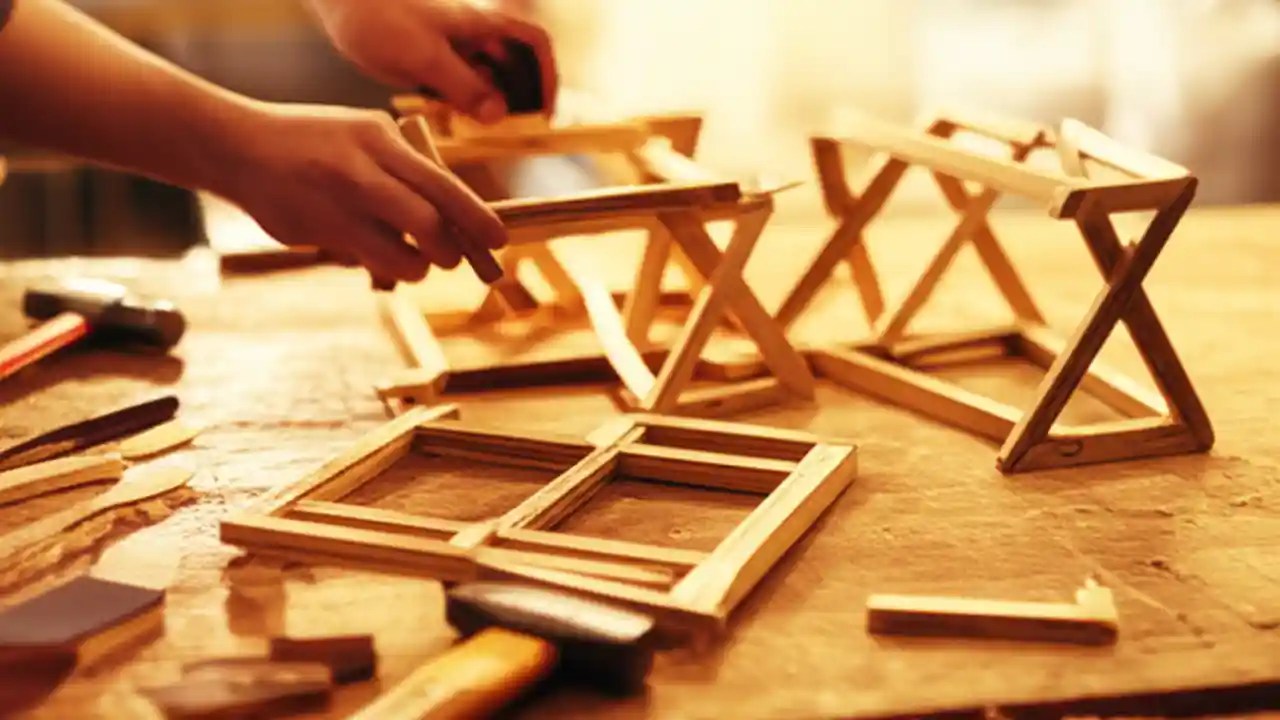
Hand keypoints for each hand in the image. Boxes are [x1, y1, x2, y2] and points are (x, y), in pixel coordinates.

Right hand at [217, 102, 506, 283]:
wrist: (238, 146)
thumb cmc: (317, 141)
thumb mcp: (365, 135)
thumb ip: (407, 168)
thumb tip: (455, 216)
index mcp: (378, 140)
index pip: (442, 185)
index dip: (476, 218)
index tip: (499, 240)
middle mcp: (358, 172)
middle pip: (427, 227)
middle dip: (449, 252)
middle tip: (452, 258)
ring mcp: (334, 206)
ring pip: (397, 258)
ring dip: (416, 268)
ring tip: (413, 260)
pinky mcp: (313, 234)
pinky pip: (363, 261)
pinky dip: (378, 262)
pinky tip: (368, 246)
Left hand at [306, 0, 557, 122]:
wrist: (340, 3)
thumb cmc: (380, 16)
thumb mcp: (424, 55)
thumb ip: (463, 86)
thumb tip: (498, 115)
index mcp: (481, 24)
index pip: (533, 43)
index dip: (547, 75)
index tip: (544, 111)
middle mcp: (473, 37)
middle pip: (514, 69)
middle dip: (518, 100)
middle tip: (511, 131)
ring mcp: (453, 50)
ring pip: (486, 82)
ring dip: (488, 107)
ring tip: (479, 130)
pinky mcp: (431, 64)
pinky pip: (458, 88)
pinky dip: (461, 107)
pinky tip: (451, 120)